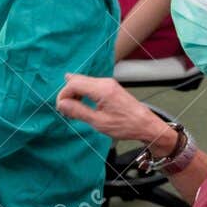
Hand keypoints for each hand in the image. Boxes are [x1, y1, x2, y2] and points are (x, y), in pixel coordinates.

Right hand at [57, 72, 174, 150]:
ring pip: (82, 82)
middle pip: (76, 80)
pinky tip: (80, 104)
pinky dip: (82, 93)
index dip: (63, 95)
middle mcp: (104, 82)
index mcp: (101, 89)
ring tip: (72, 110)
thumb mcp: (99, 122)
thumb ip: (78, 111)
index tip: (61, 109)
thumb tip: (61, 104)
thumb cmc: (125, 125)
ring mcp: (107, 83)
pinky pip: (90, 85)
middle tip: (65, 111)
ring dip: (74, 94)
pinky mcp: (110, 87)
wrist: (145, 124)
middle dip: (67, 94)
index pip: (73, 84)